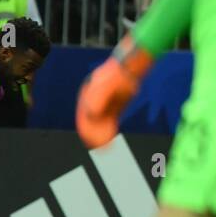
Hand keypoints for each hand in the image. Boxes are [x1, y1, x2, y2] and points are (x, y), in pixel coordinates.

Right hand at [77, 34, 153, 148]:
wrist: (131, 68)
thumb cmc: (118, 75)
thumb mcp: (108, 86)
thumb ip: (99, 99)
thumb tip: (92, 114)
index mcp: (87, 95)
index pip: (84, 116)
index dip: (87, 130)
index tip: (92, 141)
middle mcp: (92, 101)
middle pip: (91, 122)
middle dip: (94, 136)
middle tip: (100, 148)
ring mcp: (103, 104)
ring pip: (100, 123)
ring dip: (101, 136)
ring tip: (106, 148)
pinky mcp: (114, 107)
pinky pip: (109, 122)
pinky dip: (108, 131)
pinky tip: (112, 139)